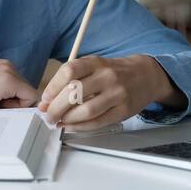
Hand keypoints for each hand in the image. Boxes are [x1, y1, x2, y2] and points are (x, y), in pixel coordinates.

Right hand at [0, 60, 38, 109]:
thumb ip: (4, 97)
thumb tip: (24, 111)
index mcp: (2, 67)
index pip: (22, 90)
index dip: (13, 104)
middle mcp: (8, 65)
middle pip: (27, 93)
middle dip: (15, 104)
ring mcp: (8, 71)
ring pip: (29, 96)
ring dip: (14, 105)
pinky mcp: (7, 80)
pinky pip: (29, 99)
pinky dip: (17, 108)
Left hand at [38, 55, 177, 131]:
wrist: (145, 76)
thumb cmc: (114, 72)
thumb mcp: (95, 65)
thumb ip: (72, 79)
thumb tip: (47, 100)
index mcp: (96, 62)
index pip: (69, 72)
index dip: (52, 88)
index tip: (45, 100)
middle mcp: (107, 76)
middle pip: (75, 93)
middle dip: (56, 108)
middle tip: (48, 115)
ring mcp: (117, 94)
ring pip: (86, 110)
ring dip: (67, 119)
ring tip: (59, 121)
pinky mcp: (123, 111)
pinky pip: (98, 122)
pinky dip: (80, 127)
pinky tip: (72, 126)